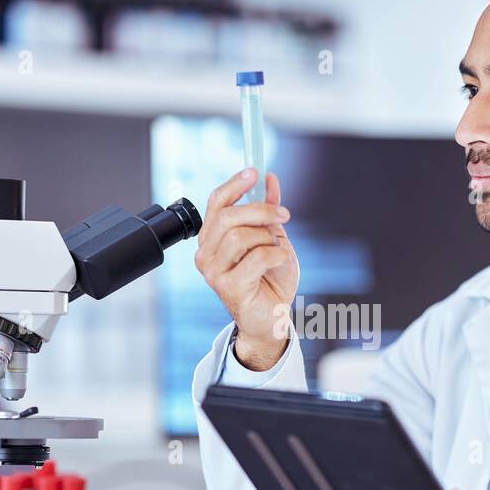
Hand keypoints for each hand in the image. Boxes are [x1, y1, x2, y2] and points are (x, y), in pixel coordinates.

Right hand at [194, 168, 299, 370]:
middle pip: (227, 217)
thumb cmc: (269, 280)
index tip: (254, 172)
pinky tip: (281, 262)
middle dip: (259, 210)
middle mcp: (206, 254)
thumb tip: (270, 180)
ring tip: (278, 247)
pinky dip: (276, 255)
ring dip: (267, 237)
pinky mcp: (229, 288)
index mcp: (212, 239)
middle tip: (283, 214)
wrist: (274, 317)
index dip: (234, 185)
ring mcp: (214, 273)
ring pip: (240, 237)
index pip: (215, 203)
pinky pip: (256, 258)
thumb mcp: (272, 238)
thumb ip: (268, 210)